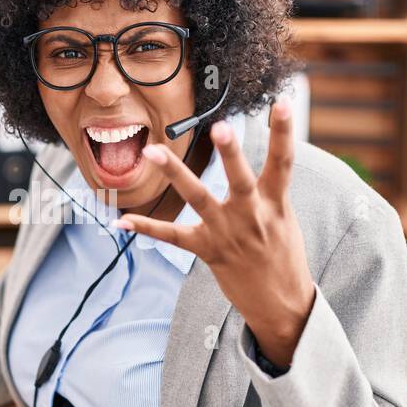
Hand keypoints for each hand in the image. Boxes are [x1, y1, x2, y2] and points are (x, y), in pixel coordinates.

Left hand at [113, 95, 315, 366]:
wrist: (281, 304)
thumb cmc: (282, 255)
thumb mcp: (284, 219)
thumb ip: (268, 192)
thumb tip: (255, 164)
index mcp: (276, 204)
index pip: (283, 161)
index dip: (285, 131)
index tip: (284, 102)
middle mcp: (252, 216)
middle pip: (241, 179)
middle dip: (231, 154)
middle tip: (221, 127)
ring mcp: (227, 234)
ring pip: (198, 198)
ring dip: (174, 172)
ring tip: (152, 150)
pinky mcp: (208, 251)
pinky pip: (172, 237)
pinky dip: (146, 228)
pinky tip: (122, 221)